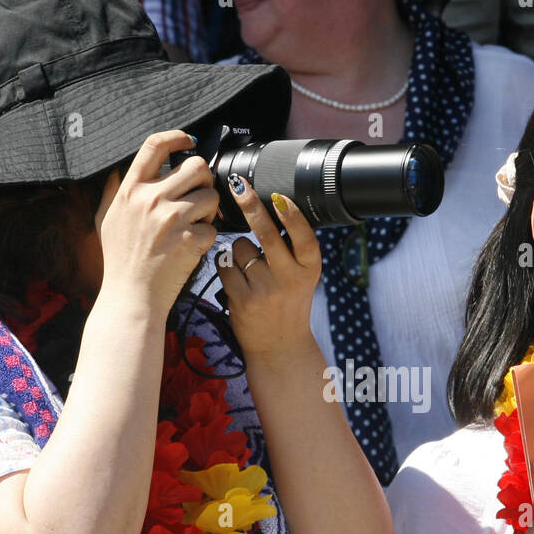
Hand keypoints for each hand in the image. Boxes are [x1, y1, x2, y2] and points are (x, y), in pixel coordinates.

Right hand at [96, 130, 218, 308]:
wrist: (131, 297)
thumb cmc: (119, 260)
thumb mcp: (105, 219)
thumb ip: (114, 190)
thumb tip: (119, 167)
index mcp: (130, 190)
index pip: (155, 145)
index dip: (177, 136)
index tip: (189, 140)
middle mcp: (151, 199)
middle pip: (196, 166)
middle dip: (203, 179)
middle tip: (199, 194)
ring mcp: (171, 219)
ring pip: (210, 196)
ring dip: (208, 210)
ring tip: (193, 225)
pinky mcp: (189, 239)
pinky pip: (213, 226)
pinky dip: (207, 237)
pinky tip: (191, 247)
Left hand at [215, 177, 320, 359]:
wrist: (279, 347)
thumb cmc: (288, 304)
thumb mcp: (301, 277)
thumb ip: (291, 250)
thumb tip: (268, 206)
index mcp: (309, 269)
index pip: (304, 237)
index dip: (292, 216)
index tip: (280, 197)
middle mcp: (290, 279)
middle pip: (267, 234)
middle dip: (250, 206)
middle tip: (238, 186)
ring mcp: (265, 290)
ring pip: (240, 248)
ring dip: (238, 249)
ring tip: (248, 268)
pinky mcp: (242, 300)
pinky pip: (225, 265)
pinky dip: (225, 264)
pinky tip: (235, 276)